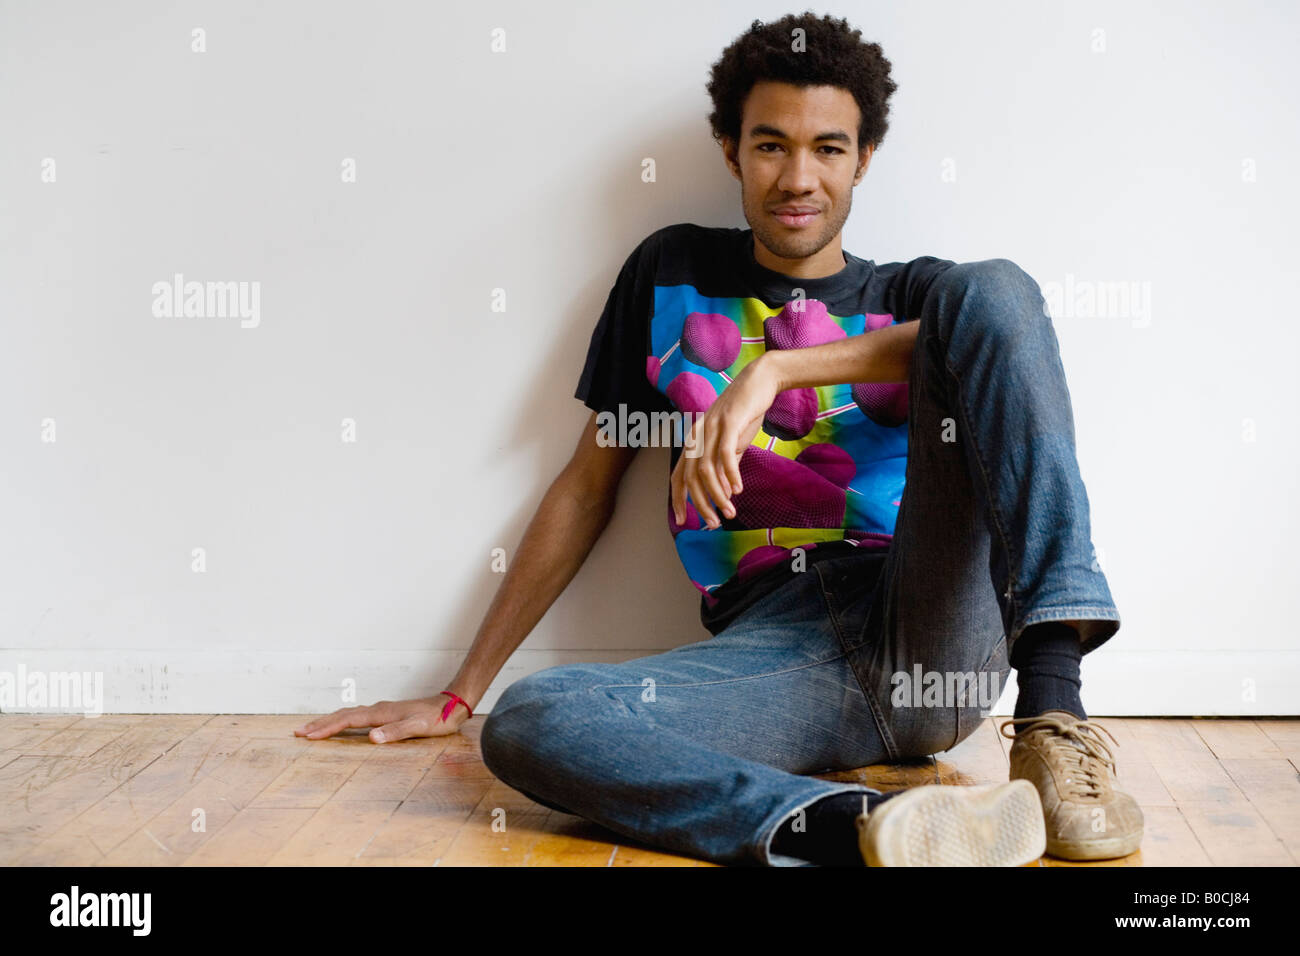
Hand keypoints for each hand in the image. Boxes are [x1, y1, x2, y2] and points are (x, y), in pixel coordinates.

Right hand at [294, 694, 471, 742]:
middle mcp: (378, 709)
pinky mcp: (386, 714)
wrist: (451, 705)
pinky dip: (343, 721)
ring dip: (329, 721)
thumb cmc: (436, 719)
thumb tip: (371, 738)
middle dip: (320, 724)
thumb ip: (396, 732)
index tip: (308, 735)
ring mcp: (381, 711)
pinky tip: (341, 725)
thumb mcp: (418, 728)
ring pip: (348, 715)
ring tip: (311, 729)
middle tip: (298, 732)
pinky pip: (357, 717)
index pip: (348, 720)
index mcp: (381, 713)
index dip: (327, 728)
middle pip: (343, 715)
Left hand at [670, 354, 781, 529]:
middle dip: (700, 504)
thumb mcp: (733, 443)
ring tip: (729, 513)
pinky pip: (725, 454)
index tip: (684, 521)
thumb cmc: (745, 413)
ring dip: (717, 495)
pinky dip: (731, 474)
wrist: (759, 381)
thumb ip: (726, 467)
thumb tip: (725, 493)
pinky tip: (739, 490)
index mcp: (694, 440)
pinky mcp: (729, 422)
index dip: (678, 499)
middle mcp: (697, 435)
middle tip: (713, 524)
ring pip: (706, 469)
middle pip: (691, 477)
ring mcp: (711, 428)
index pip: (679, 475)